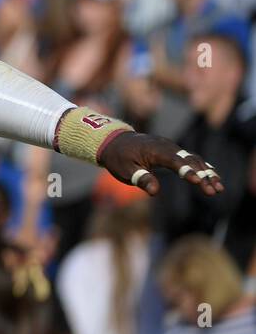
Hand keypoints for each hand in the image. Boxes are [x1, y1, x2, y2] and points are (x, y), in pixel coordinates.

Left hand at [100, 133, 222, 196]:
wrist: (115, 141)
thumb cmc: (119, 158)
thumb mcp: (124, 170)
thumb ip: (141, 178)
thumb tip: (155, 191)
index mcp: (155, 150)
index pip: (174, 161)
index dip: (186, 171)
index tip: (197, 182)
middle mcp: (167, 146)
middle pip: (189, 160)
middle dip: (203, 176)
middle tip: (213, 191)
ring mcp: (172, 147)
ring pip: (194, 159)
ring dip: (207, 173)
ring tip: (219, 188)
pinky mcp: (173, 151)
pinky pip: (191, 158)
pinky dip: (203, 167)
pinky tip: (213, 177)